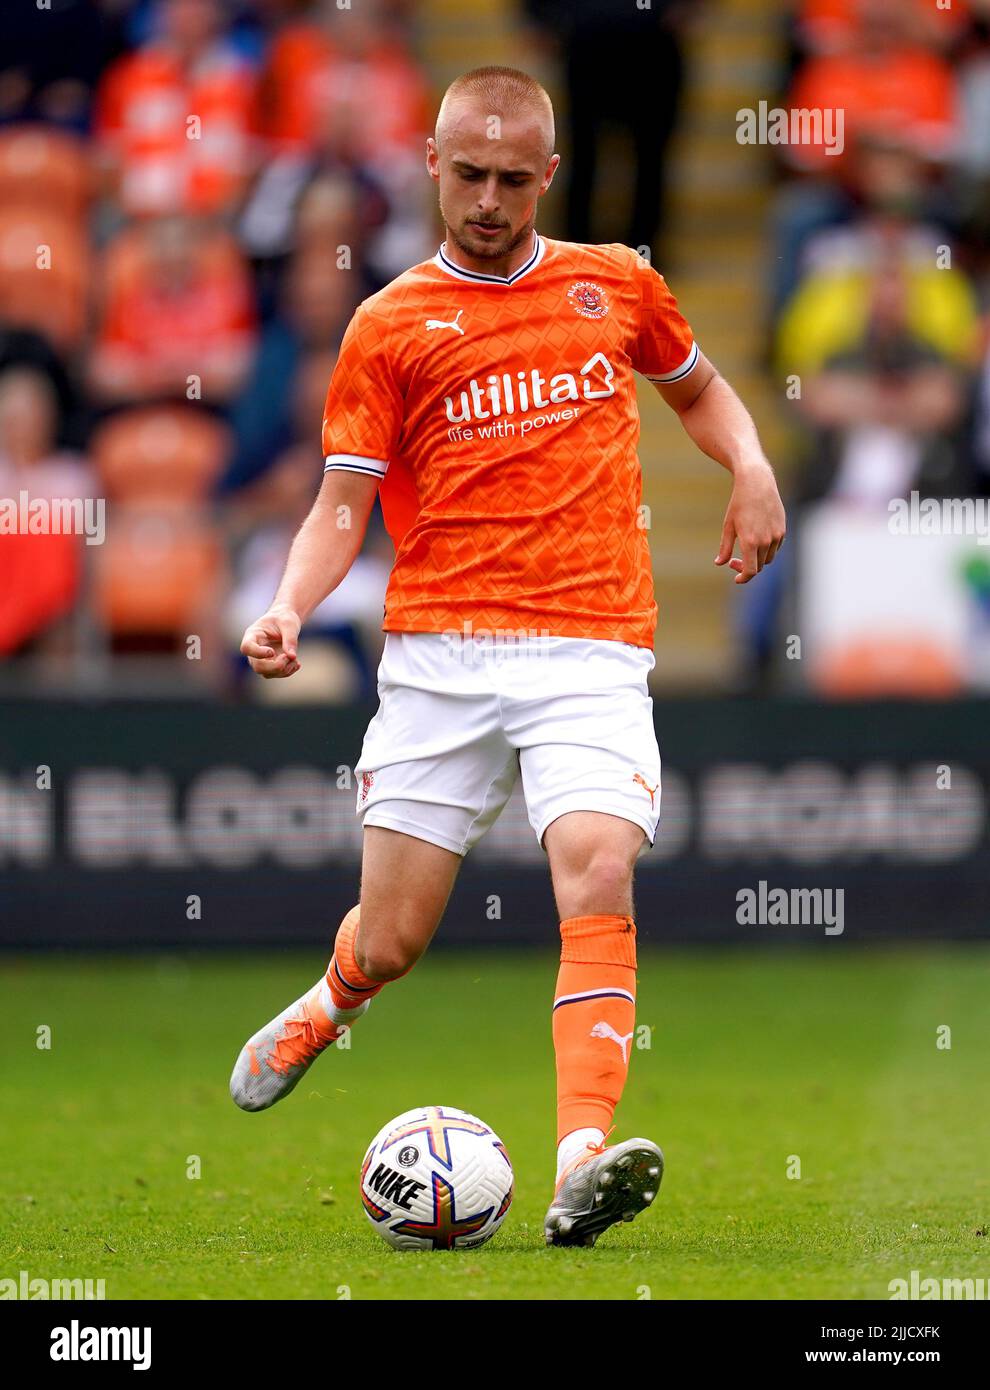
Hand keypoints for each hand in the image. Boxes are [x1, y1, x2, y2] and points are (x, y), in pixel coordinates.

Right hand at [240, 604, 301, 677]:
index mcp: (253, 634)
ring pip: (266, 673)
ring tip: (296, 660)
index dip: (258, 653)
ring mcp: (261, 659)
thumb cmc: (284, 618)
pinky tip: (296, 663)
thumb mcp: (289, 624)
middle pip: (257, 666)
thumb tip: (292, 657)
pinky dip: (288, 671)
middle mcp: (254, 649)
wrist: (285, 621)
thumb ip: (290, 639)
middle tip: (288, 657)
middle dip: (275, 666)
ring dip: (283, 670)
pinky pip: (276, 674)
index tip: (272, 651)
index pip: (247, 648)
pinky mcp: (270, 664)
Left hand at [715, 460, 785, 583]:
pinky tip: (756, 540)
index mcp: (750, 542)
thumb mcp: (728, 526)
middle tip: (732, 561)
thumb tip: (720, 563)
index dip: (743, 578)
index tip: (737, 579)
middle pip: (759, 566)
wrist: (757, 483)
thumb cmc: (739, 504)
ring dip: (757, 560)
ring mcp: (776, 536)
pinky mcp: (782, 530)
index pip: (750, 571)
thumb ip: (725, 548)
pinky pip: (775, 548)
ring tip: (744, 550)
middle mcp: (766, 541)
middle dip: (746, 567)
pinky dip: (766, 550)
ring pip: (768, 558)